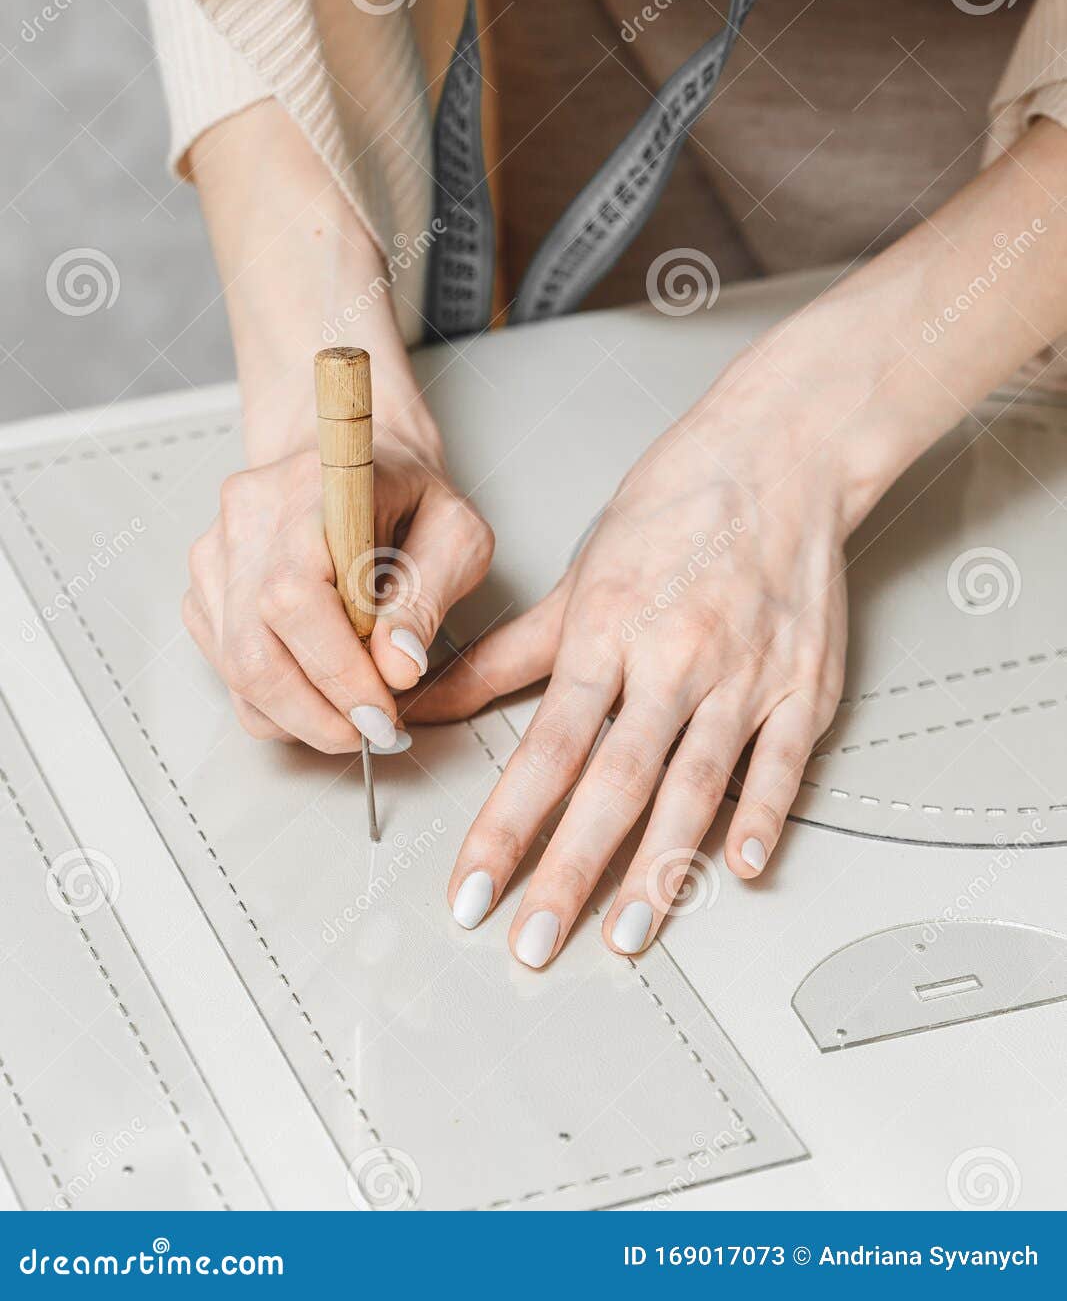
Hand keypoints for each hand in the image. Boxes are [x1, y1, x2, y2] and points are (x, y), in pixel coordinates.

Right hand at [184, 423, 493, 751]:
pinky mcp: (207, 587)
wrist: (354, 461)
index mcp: (310, 491)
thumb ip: (428, 597)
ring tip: (355, 715)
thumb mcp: (455, 534)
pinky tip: (321, 693)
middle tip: (373, 733)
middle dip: (317, 713)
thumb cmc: (407, 494)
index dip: (335, 670)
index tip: (382, 711)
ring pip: (236, 669)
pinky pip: (227, 668)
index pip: (295, 599)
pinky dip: (276, 701)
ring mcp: (216, 553)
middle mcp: (248, 518)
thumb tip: (397, 666)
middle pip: (252, 649)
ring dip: (299, 715)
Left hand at [409, 352, 865, 964]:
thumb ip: (506, 653)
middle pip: (614, 782)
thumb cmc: (676, 505)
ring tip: (625, 933)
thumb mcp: (581, 574)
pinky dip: (763, 817)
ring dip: (659, 868)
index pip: (545, 746)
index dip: (505, 825)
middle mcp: (674, 658)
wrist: (780, 455)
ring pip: (696, 787)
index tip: (473, 887)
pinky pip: (782, 764)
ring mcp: (745, 675)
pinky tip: (739, 869)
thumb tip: (431, 701)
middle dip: (569, 870)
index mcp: (608, 629)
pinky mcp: (803, 685)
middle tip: (533, 942)